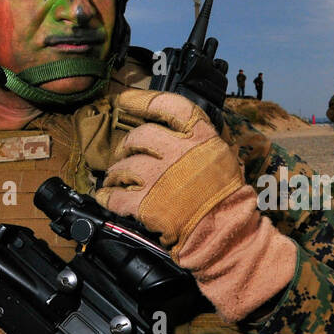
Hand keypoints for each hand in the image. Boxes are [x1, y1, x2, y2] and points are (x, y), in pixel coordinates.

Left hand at [95, 89, 295, 320]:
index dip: (143, 101)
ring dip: (115, 173)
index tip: (126, 100)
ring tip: (114, 178)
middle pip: (139, 136)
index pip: (167, 106)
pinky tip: (106, 197)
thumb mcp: (222, 158)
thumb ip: (198, 142)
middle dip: (127, 145)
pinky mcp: (145, 203)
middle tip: (124, 153)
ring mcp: (159, 177)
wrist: (226, 233)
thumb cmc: (228, 198)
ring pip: (123, 166)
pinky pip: (115, 196)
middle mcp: (178, 151)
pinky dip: (108, 196)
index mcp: (200, 136)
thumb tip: (175, 133)